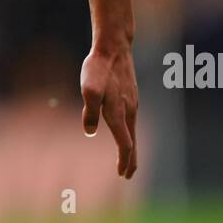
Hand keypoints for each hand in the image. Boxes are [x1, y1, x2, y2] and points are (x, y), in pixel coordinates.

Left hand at [80, 46, 137, 178]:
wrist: (114, 47)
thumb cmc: (98, 68)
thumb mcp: (89, 88)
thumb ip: (90, 110)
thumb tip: (90, 132)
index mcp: (119, 111)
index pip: (125, 142)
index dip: (123, 159)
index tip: (121, 174)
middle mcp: (129, 110)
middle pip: (132, 141)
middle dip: (131, 160)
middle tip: (128, 175)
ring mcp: (132, 103)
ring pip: (133, 131)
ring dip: (132, 148)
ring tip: (129, 160)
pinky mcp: (131, 96)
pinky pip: (132, 121)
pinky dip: (130, 134)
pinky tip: (126, 134)